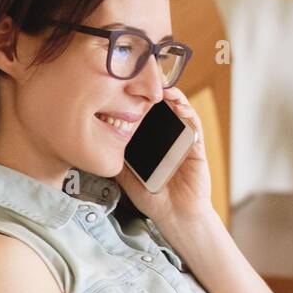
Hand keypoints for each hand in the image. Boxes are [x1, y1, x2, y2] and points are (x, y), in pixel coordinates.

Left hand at [113, 87, 213, 226]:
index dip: (138, 98)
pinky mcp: (196, 148)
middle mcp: (169, 137)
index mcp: (152, 141)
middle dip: (155, 90)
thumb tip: (95, 146)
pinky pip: (194, 126)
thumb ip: (117, 160)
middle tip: (146, 76)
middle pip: (163, 107)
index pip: (146, 114)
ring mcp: (183, 141)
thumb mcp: (127, 177)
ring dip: (174, 96)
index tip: (127, 86)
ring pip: (181, 110)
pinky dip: (188, 113)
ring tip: (163, 86)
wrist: (175, 216)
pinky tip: (179, 107)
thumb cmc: (154, 198)